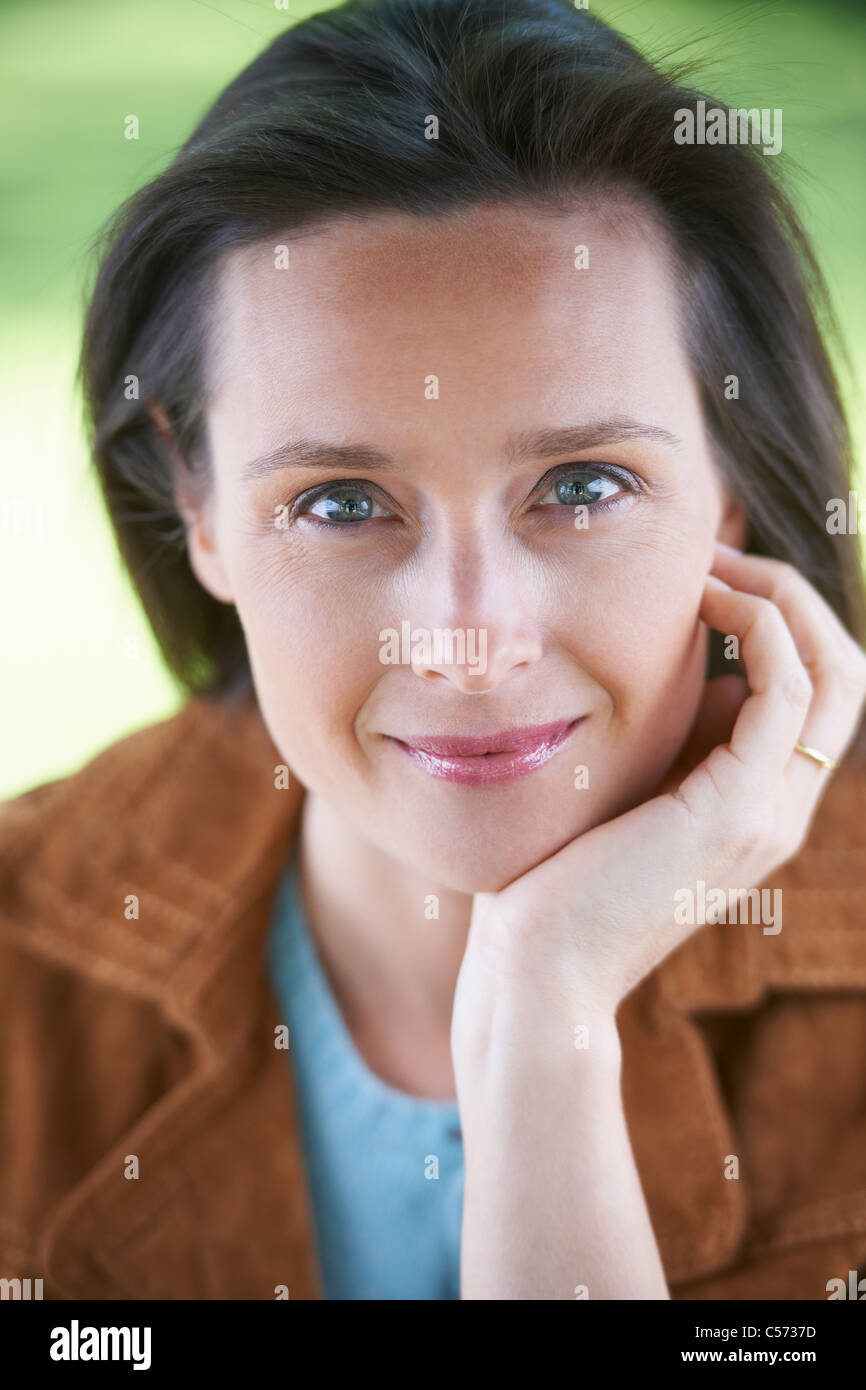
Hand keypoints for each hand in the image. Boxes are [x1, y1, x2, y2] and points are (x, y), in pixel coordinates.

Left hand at [452, 542, 865, 1052]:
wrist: (541, 972)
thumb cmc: (562, 883)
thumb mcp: (638, 797)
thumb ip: (687, 746)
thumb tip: (719, 679)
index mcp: (761, 808)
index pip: (818, 694)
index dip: (783, 620)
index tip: (711, 577)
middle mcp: (782, 810)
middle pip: (844, 673)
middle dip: (793, 596)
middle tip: (721, 554)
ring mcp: (768, 813)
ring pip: (832, 671)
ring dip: (778, 598)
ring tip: (712, 565)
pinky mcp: (735, 809)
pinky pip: (784, 690)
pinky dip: (760, 627)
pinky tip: (704, 601)